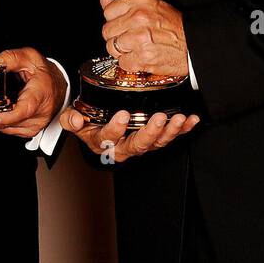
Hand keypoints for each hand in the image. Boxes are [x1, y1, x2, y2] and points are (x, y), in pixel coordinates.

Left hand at [0, 47, 66, 138]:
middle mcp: (38, 114)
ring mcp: (34, 125)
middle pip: (9, 122)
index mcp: (39, 95)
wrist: (57, 86)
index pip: (23, 110)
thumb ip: (10, 58)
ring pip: (6, 128)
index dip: (5, 116)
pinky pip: (9, 130)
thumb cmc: (45, 74)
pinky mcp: (30, 131)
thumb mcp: (30, 58)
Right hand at [58, 108, 198, 163]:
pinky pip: (170, 136)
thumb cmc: (88, 124)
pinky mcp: (155, 139)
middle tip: (159, 118)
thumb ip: (72, 120)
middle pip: (139, 145)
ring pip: (157, 143)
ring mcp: (142, 144)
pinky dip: (183, 129)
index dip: (116, 129)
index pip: (109, 139)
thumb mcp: (74, 121)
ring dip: (170, 131)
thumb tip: (76, 120)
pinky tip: (191, 121)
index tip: (122, 115)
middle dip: (150, 132)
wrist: (99, 128)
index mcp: (104, 144)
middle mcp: (124, 147)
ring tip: (179, 119)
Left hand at [101, 0, 187, 77]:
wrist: (194, 45)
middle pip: (107, 30)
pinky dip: (130, 63)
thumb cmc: (177, 27)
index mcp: (141, 2)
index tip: (122, 23)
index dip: (114, 20)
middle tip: (131, 38)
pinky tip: (141, 57)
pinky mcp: (142, 58)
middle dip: (117, 36)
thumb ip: (125, 4)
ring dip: (122, 51)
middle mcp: (139, 18)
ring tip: (136, 48)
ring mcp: (140, 39)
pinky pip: (122, 62)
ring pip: (111, 47)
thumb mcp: (153, 6)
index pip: (109, 10)